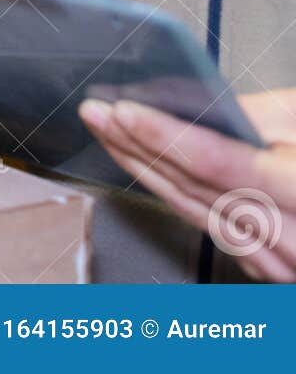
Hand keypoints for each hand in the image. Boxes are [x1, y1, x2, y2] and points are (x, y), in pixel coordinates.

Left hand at [80, 91, 295, 282]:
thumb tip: (198, 106)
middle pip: (198, 189)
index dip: (167, 136)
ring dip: (144, 170)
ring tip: (107, 132)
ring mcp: (285, 265)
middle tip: (97, 112)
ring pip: (196, 212)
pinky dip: (172, 195)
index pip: (223, 165)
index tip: (124, 110)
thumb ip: (263, 115)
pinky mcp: (272, 270)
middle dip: (139, 147)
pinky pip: (209, 227)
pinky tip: (143, 169)